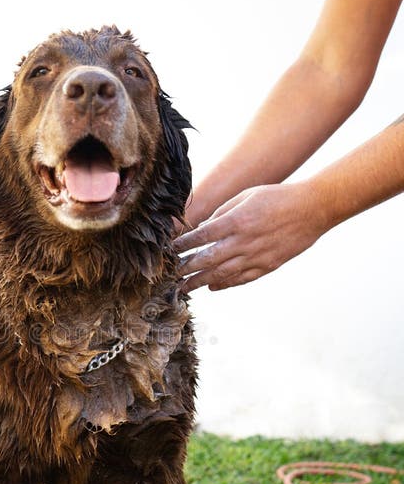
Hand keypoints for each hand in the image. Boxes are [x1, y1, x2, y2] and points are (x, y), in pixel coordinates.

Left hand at [174, 181, 324, 290]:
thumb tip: (205, 227)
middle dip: (187, 268)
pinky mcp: (267, 266)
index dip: (184, 245)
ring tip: (184, 288)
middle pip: (207, 259)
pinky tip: (212, 287)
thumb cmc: (278, 197)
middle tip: (171, 274)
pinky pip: (241, 279)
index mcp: (237, 220)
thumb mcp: (247, 195)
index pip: (202, 236)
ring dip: (200, 282)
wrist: (312, 209)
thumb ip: (224, 212)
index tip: (171, 250)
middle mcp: (244, 241)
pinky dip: (225, 285)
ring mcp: (256, 256)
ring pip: (222, 274)